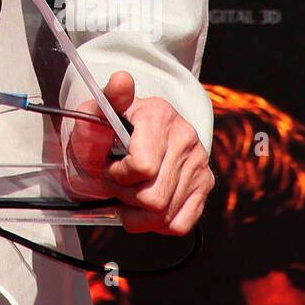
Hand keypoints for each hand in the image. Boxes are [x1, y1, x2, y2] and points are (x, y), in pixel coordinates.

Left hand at [67, 71, 213, 234]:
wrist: (134, 128)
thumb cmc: (111, 125)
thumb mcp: (99, 111)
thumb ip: (106, 100)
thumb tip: (121, 81)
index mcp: (160, 115)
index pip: (142, 168)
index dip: (116, 175)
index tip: (106, 167)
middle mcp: (185, 137)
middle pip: (153, 198)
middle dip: (124, 196)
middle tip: (113, 184)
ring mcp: (199, 162)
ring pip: (165, 215)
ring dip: (137, 213)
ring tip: (125, 195)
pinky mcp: (204, 184)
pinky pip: (180, 224)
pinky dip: (156, 224)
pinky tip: (143, 206)